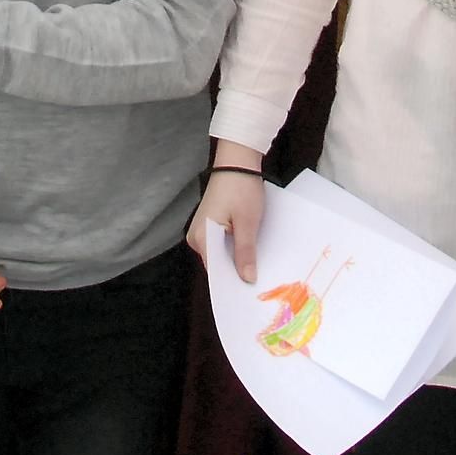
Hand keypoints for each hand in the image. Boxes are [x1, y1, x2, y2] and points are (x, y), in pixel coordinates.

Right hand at [186, 146, 266, 280]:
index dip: (232, 282)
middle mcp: (196, 236)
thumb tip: (247, 279)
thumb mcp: (247, 222)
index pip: (216, 271)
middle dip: (236, 271)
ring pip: (221, 254)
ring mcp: (202, 230)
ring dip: (237, 259)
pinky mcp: (210, 224)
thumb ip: (245, 252)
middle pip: (218, 263)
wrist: (237, 161)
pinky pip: (222, 244)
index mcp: (201, 237)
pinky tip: (251, 251)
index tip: (250, 293)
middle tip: (259, 282)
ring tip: (258, 268)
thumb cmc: (241, 187)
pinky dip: (235, 248)